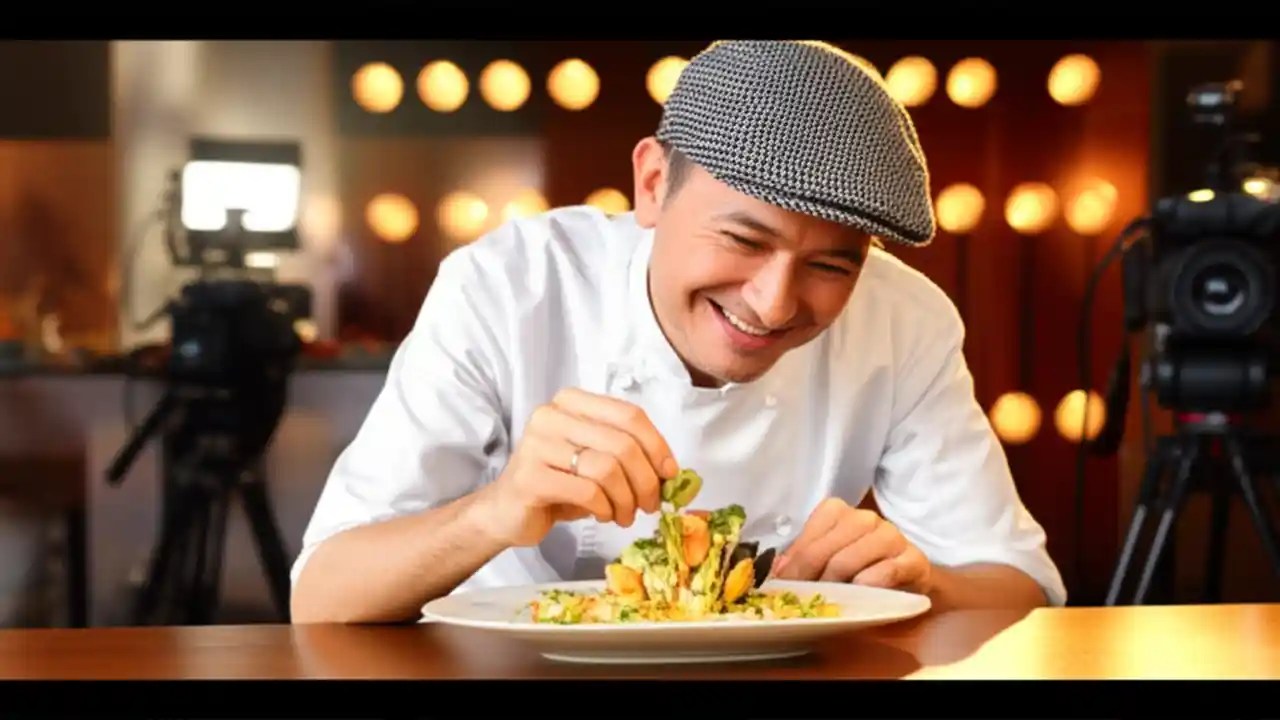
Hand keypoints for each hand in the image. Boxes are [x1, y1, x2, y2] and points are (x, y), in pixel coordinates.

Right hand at [474, 387, 679, 547]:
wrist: (508, 511)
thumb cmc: (558, 484)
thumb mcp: (596, 461)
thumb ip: (628, 456)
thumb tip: (671, 471)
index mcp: (572, 402)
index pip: (629, 415)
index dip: (657, 445)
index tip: (669, 473)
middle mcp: (552, 415)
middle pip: (622, 444)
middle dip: (646, 481)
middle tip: (650, 504)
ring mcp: (537, 444)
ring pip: (607, 469)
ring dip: (626, 499)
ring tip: (625, 515)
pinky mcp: (530, 477)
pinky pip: (587, 491)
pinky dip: (605, 508)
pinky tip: (603, 515)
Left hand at [772, 498, 931, 593]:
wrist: (908, 576)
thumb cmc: (860, 565)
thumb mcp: (827, 558)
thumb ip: (802, 559)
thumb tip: (776, 571)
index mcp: (838, 511)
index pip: (809, 537)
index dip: (794, 565)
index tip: (784, 586)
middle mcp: (865, 518)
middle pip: (828, 549)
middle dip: (811, 577)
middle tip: (802, 600)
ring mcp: (891, 536)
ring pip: (852, 558)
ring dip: (836, 583)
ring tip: (829, 599)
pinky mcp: (913, 559)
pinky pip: (885, 572)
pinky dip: (868, 585)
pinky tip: (860, 594)